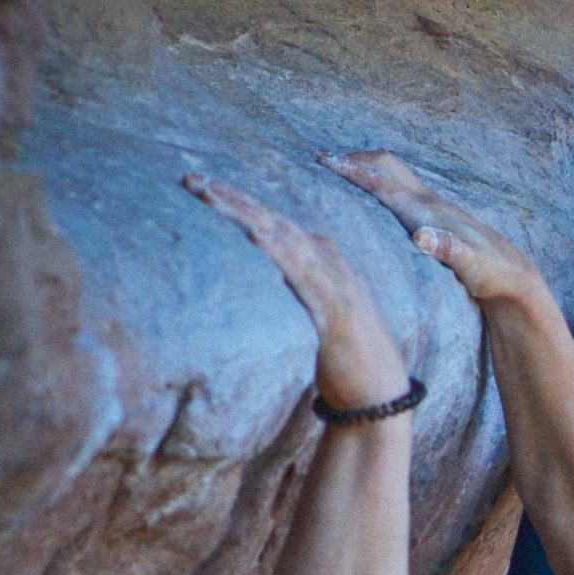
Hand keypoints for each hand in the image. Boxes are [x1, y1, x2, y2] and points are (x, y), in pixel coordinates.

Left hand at [183, 173, 410, 410]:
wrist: (380, 395)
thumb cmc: (345, 361)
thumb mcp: (314, 317)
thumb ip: (293, 294)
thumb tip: (256, 283)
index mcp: (323, 262)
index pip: (275, 222)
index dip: (239, 202)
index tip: (201, 186)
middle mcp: (330, 264)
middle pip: (275, 221)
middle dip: (235, 199)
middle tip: (193, 180)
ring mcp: (335, 284)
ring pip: (285, 239)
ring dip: (248, 216)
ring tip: (212, 197)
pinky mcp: (336, 311)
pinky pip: (302, 274)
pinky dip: (279, 252)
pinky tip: (255, 234)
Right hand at [319, 150, 548, 309]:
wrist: (516, 275)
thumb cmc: (493, 275)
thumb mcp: (472, 267)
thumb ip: (448, 250)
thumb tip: (421, 236)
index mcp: (431, 213)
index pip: (387, 184)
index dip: (356, 172)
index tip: (326, 162)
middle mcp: (432, 203)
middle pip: (389, 167)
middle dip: (356, 160)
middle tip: (322, 159)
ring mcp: (435, 207)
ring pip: (395, 175)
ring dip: (366, 168)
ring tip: (338, 168)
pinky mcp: (436, 217)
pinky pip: (401, 191)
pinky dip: (380, 184)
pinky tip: (371, 194)